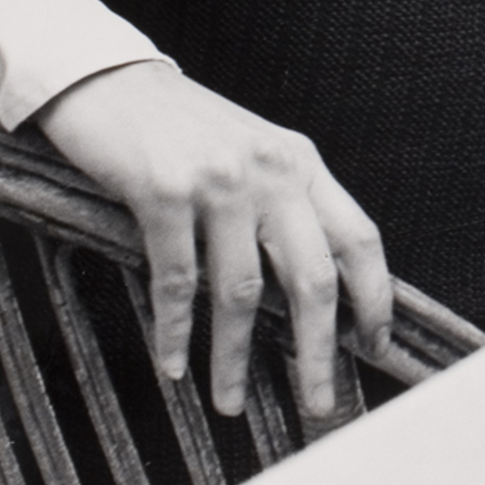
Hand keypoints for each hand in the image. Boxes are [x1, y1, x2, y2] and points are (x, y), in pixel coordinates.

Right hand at [34, 61, 393, 419]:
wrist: (108, 81)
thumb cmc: (182, 129)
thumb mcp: (253, 154)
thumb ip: (285, 205)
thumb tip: (316, 287)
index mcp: (302, 164)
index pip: (359, 239)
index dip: (376, 298)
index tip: (377, 348)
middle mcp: (271, 172)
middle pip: (312, 277)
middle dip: (318, 350)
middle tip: (319, 403)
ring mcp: (219, 181)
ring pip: (240, 291)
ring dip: (234, 357)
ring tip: (228, 402)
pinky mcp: (164, 191)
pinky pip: (176, 280)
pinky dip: (174, 331)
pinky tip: (174, 363)